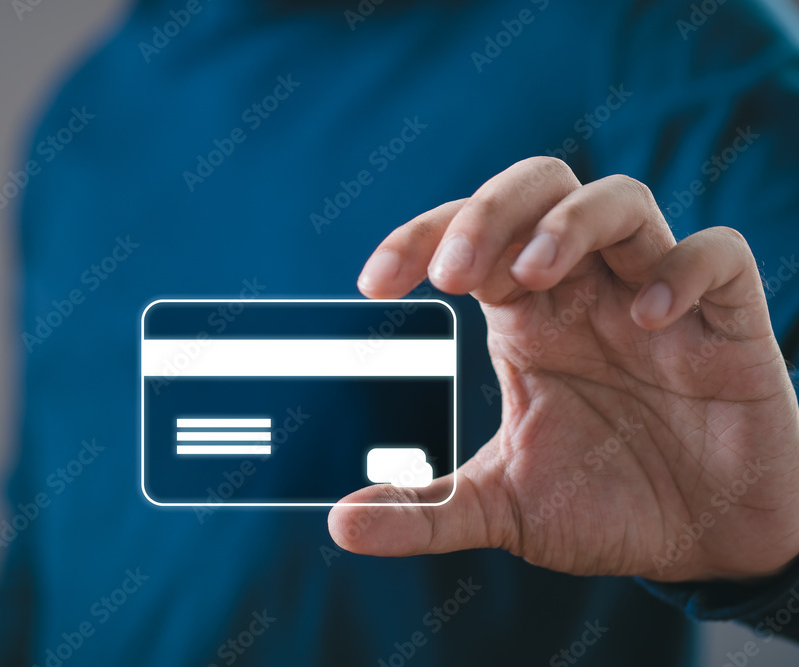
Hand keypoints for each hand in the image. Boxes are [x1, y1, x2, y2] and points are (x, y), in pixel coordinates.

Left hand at [328, 157, 798, 581]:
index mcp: (528, 317)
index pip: (467, 239)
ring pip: (619, 200)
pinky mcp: (727, 320)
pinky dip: (682, 270)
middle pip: (535, 189)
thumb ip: (427, 511)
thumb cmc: (607, 505)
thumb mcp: (505, 510)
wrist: (706, 543)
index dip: (418, 239)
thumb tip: (341, 524)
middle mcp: (586, 290)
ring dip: (569, 223)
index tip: (373, 285)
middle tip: (452, 273)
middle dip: (488, 213)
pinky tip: (650, 318)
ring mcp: (655, 295)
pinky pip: (717, 255)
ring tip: (534, 274)